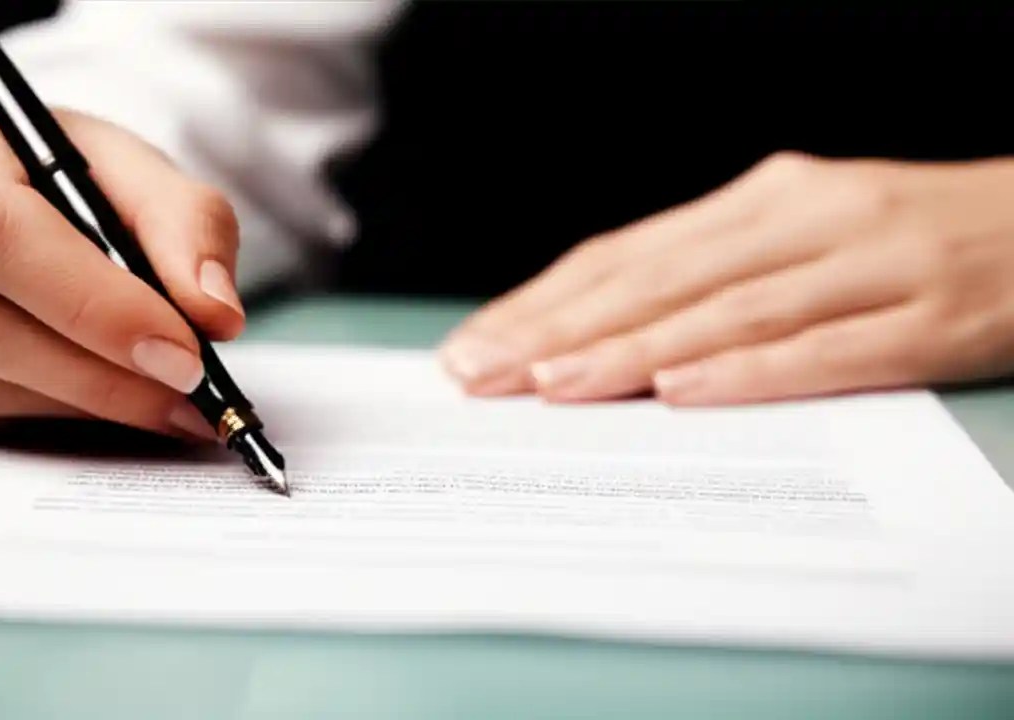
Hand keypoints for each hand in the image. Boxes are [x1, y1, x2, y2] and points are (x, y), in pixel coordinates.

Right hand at [0, 54, 245, 437]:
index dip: (93, 303)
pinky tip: (88, 398)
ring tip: (154, 402)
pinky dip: (29, 411)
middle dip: (91, 370)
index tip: (178, 351)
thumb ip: (183, 223)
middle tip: (179, 393)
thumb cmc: (41, 161)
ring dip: (69, 401)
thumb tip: (213, 312)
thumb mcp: (122, 163)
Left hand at [438, 151, 1013, 404]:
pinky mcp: (929, 319)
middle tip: (483, 374)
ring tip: (552, 385)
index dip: (545, 301)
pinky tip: (685, 391)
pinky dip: (751, 370)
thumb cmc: (907, 237)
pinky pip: (828, 349)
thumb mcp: (802, 233)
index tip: (478, 344)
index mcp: (764, 200)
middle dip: (560, 331)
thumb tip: (602, 325)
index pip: (628, 254)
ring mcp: (869, 267)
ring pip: (727, 311)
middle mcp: (806, 220)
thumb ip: (713, 272)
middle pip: (659, 280)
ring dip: (631, 350)